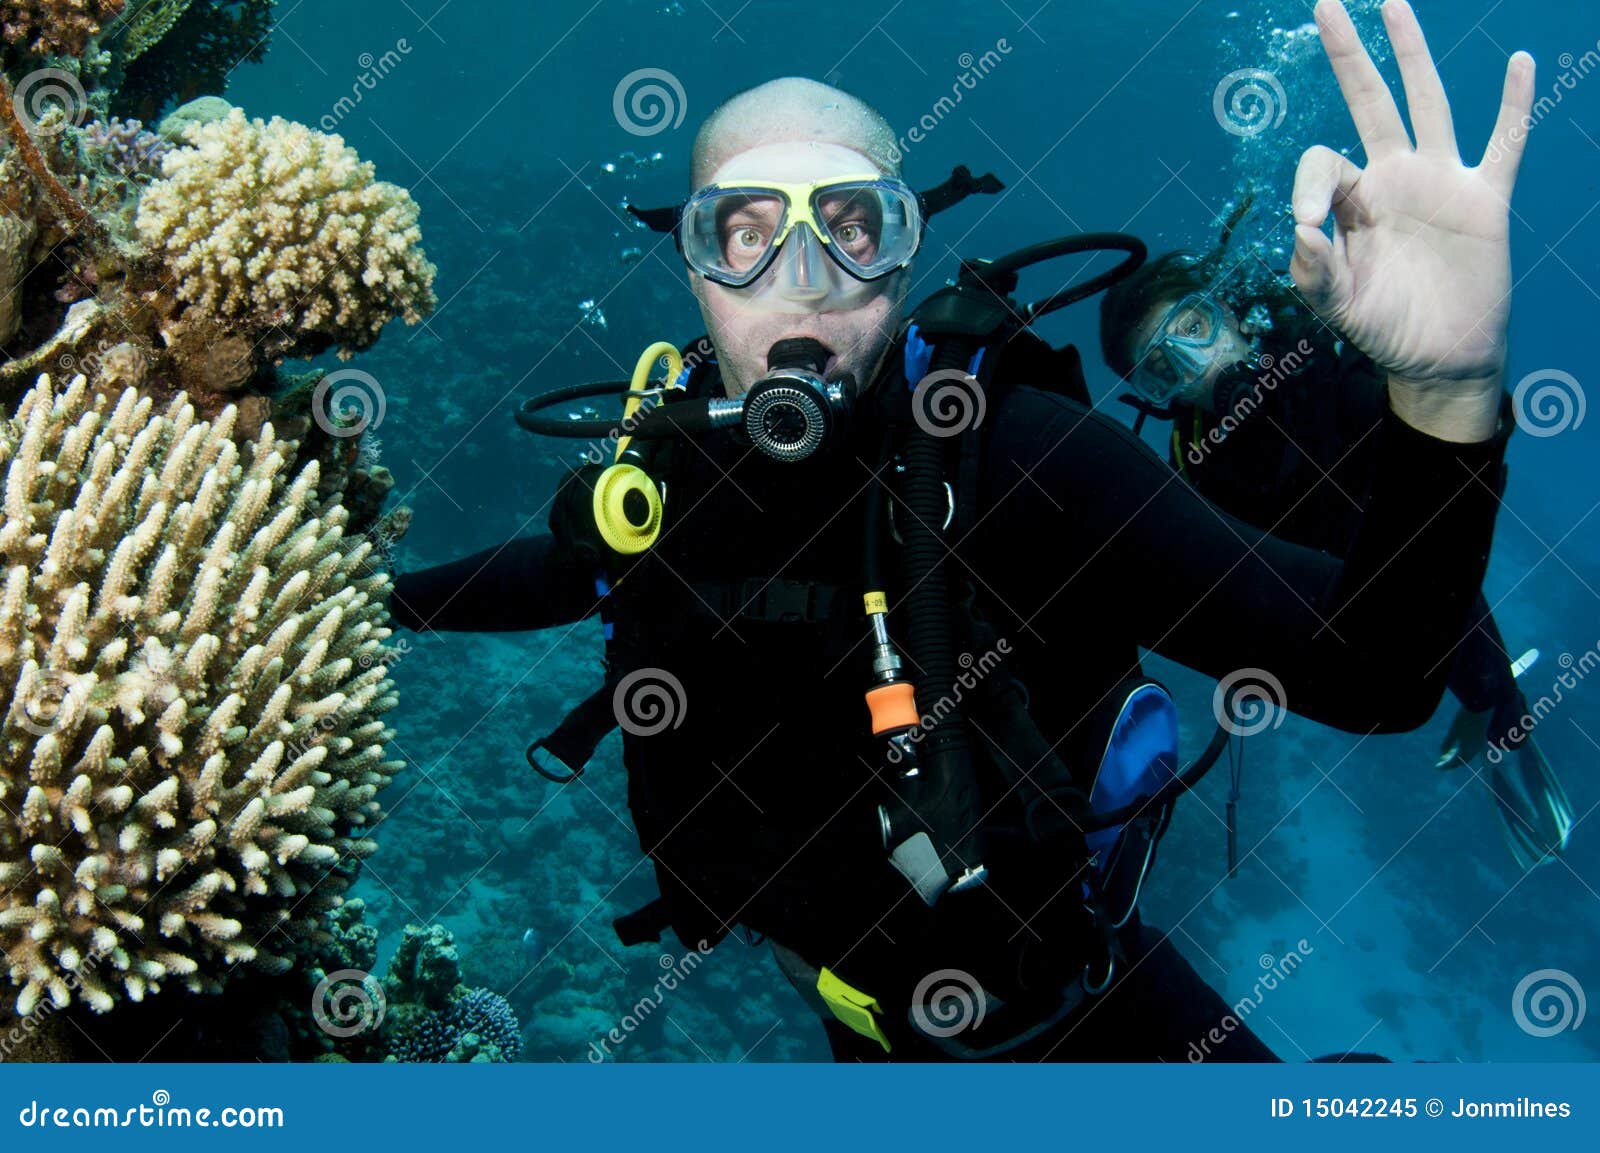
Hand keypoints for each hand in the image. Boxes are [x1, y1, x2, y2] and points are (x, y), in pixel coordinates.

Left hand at [1291, 0, 1534, 440]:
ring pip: (1427, 103)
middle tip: (1324, 3)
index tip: (1310, 226)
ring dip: (1411, 54)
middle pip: (1369, 101)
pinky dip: (1513, 106)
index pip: (1322, 165)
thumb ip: (1312, 272)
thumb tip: (1300, 229)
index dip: (1310, 187)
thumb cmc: (1382, 330)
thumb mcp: (1335, 308)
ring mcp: (1440, 182)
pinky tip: (1518, 63)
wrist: (1439, 359)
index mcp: (1352, 203)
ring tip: (1392, 3)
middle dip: (1348, 56)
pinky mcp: (1484, 199)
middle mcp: (1393, 179)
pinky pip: (1504, 144)